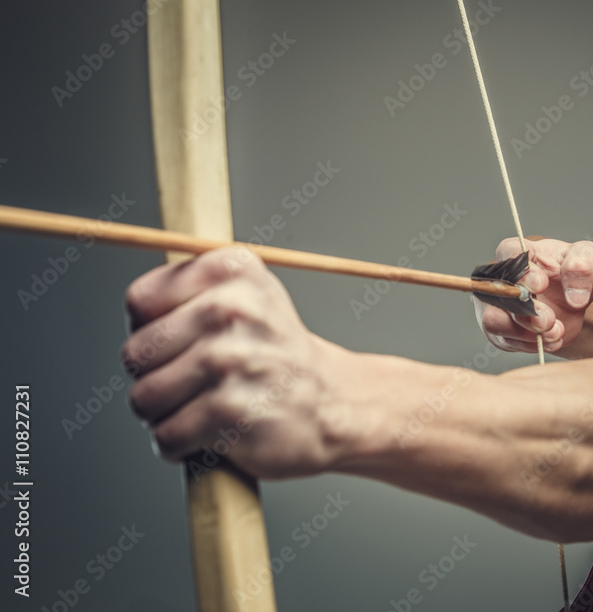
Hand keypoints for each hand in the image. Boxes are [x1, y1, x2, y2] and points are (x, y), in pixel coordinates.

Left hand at [121, 246, 345, 479]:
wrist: (334, 403)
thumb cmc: (278, 352)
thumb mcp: (248, 293)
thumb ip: (190, 287)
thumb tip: (134, 307)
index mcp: (233, 271)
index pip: (139, 302)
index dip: (151, 329)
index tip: (182, 341)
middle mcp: (232, 309)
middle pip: (135, 354)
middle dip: (154, 377)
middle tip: (194, 382)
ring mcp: (230, 361)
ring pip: (144, 398)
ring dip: (165, 414)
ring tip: (202, 407)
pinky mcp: (228, 411)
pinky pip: (166, 436)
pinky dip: (181, 445)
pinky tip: (211, 434)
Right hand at [474, 237, 592, 352]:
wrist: (574, 299)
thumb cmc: (574, 271)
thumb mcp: (588, 258)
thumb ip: (582, 266)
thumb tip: (575, 295)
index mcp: (516, 251)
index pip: (508, 256)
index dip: (521, 272)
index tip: (541, 284)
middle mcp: (499, 278)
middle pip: (496, 294)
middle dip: (524, 310)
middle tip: (549, 319)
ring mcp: (497, 306)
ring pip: (494, 322)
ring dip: (524, 332)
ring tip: (555, 331)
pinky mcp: (503, 331)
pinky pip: (508, 342)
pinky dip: (532, 344)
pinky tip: (553, 339)